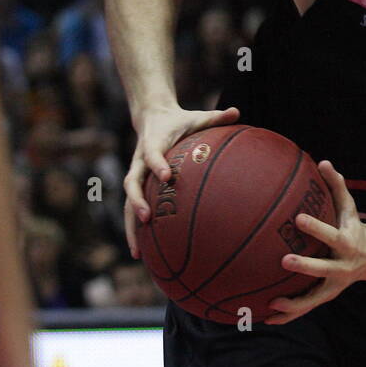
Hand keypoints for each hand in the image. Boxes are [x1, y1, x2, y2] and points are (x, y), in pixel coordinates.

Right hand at [122, 103, 239, 257]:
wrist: (152, 117)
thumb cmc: (181, 121)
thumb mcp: (198, 116)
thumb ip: (216, 116)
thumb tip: (237, 111)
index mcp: (153, 143)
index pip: (152, 154)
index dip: (158, 164)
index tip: (167, 177)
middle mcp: (140, 161)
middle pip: (132, 183)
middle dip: (137, 201)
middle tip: (147, 218)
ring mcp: (137, 175)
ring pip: (128, 202)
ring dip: (131, 226)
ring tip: (138, 252)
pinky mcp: (138, 185)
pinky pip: (133, 210)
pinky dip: (135, 231)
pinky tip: (143, 254)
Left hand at [266, 161, 365, 323]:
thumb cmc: (353, 226)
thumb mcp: (349, 207)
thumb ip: (337, 185)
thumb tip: (323, 161)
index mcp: (347, 242)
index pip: (331, 234)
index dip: (316, 227)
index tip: (298, 218)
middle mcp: (343, 266)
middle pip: (324, 268)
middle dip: (306, 266)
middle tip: (284, 260)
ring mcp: (335, 283)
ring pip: (314, 298)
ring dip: (294, 304)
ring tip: (272, 304)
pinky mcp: (327, 295)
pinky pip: (307, 307)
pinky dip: (289, 314)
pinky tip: (267, 317)